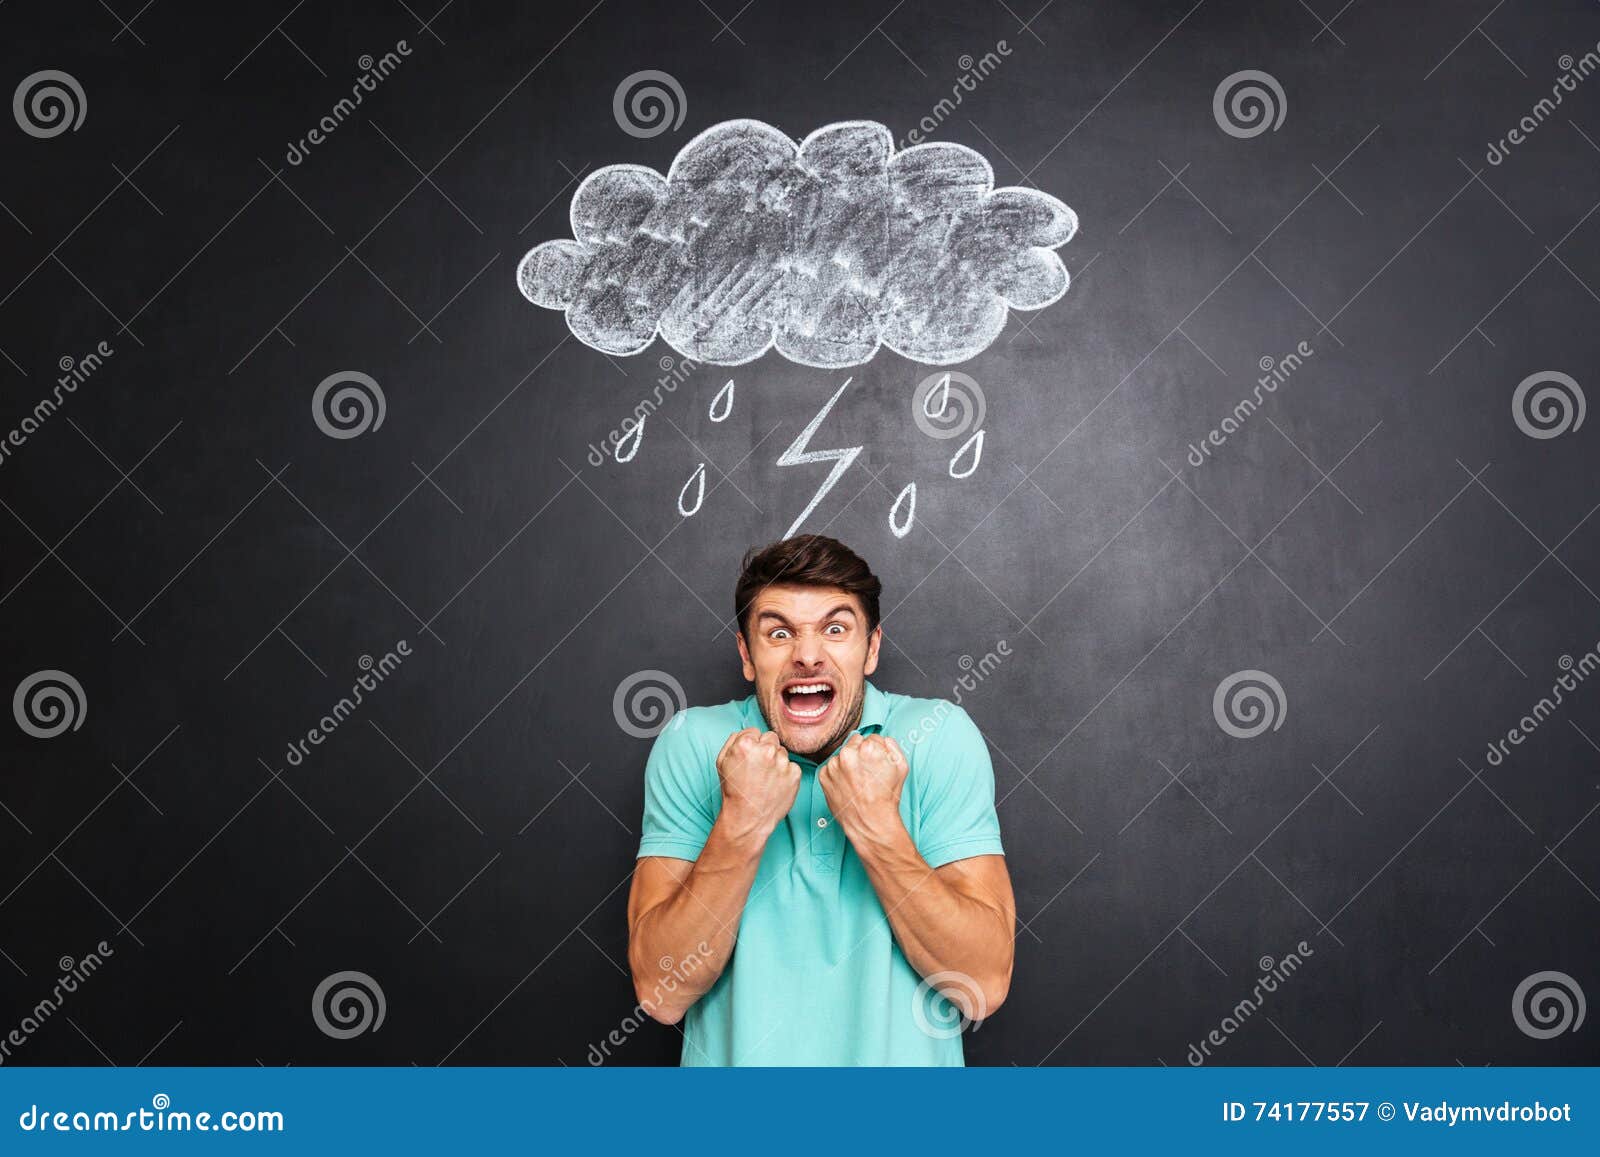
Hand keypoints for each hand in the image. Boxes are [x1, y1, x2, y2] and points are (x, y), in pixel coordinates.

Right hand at [714, 728, 800, 842]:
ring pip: (782, 752)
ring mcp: (782, 762)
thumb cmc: (734, 791)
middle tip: (758, 767)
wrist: (748, 818)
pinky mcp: (794, 774)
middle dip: (765, 749)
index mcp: (746, 744)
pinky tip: (775, 784)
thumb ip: (734, 740)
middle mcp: (766, 750)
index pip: (754, 731)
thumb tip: (746, 732)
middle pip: (771, 738)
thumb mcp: (722, 761)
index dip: (751, 744)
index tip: (749, 757)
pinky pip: (792, 766)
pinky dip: (786, 774)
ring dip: (776, 761)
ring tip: (765, 779)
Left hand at [818, 733, 908, 843]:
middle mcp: (848, 754)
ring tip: (857, 780)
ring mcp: (833, 766)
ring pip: (842, 755)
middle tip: (867, 772)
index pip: (871, 738)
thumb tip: (884, 740)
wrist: (870, 822)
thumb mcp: (901, 768)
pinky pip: (831, 767)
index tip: (876, 763)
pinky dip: (838, 774)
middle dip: (860, 753)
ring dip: (848, 763)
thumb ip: (892, 747)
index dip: (876, 750)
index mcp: (867, 748)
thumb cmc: (886, 797)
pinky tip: (847, 785)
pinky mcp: (824, 776)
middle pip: (855, 743)